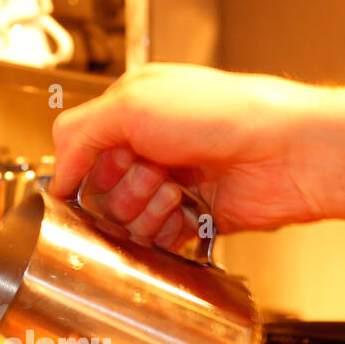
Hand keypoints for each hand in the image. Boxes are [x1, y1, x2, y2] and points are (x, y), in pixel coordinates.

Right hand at [50, 63, 344, 249]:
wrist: (287, 152)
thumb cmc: (225, 114)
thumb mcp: (133, 104)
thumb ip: (80, 133)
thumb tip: (58, 172)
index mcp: (132, 109)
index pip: (79, 149)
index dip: (87, 169)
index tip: (102, 171)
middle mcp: (151, 145)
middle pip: (102, 191)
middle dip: (123, 189)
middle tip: (153, 174)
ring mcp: (173, 182)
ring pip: (127, 219)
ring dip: (146, 211)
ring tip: (176, 193)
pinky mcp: (194, 216)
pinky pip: (157, 239)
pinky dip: (166, 232)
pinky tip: (186, 215)